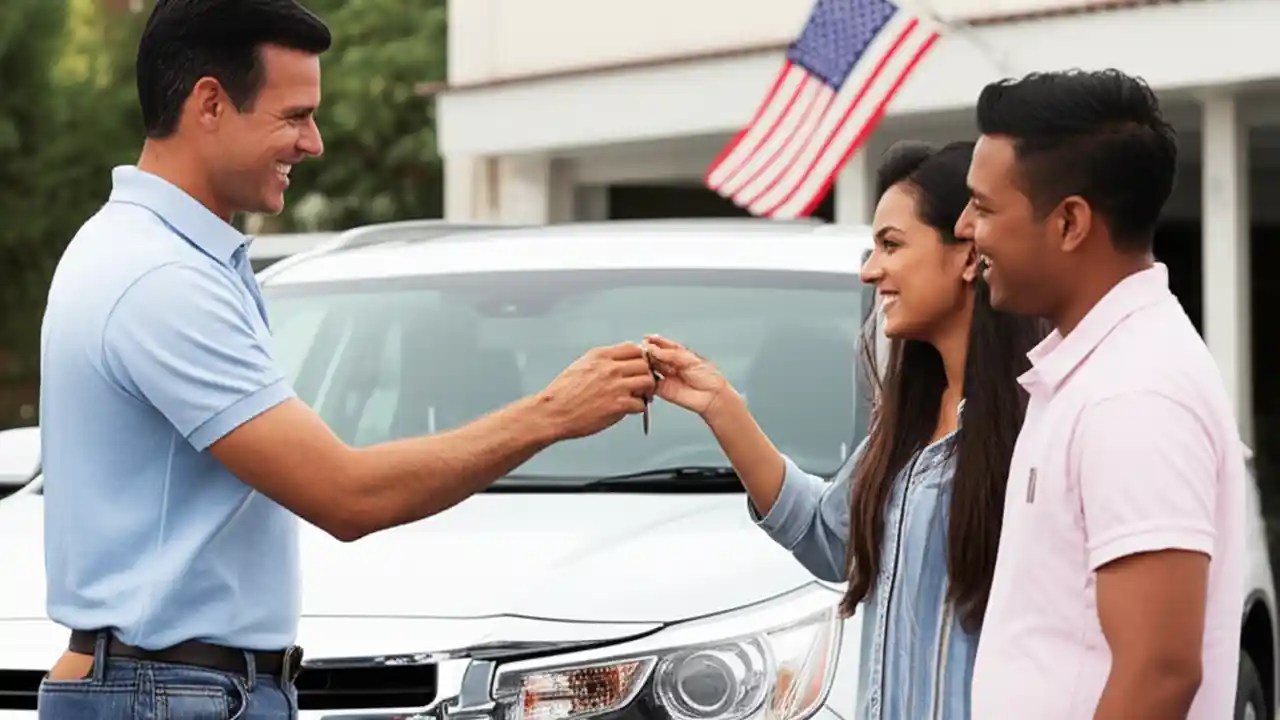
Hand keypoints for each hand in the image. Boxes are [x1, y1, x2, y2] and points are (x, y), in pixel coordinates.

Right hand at [536, 342, 656, 439]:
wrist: (554, 412)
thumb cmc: (563, 392)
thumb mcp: (581, 365)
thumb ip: (602, 361)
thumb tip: (618, 361)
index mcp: (601, 356)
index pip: (633, 348)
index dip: (639, 358)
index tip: (638, 365)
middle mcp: (610, 368)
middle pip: (644, 364)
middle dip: (645, 373)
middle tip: (641, 383)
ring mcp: (616, 386)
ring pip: (647, 381)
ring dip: (645, 390)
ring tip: (638, 396)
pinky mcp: (618, 405)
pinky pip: (641, 404)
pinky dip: (638, 407)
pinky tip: (629, 408)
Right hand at [642, 334, 732, 416]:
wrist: (712, 396)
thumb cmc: (708, 377)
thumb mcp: (690, 360)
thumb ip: (670, 354)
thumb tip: (653, 348)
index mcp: (678, 355)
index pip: (663, 346)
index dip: (654, 342)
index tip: (646, 338)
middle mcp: (671, 365)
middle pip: (654, 356)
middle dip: (648, 353)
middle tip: (643, 351)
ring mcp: (666, 377)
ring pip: (650, 368)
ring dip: (645, 365)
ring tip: (644, 362)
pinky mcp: (662, 389)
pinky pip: (649, 383)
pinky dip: (645, 379)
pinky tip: (644, 375)